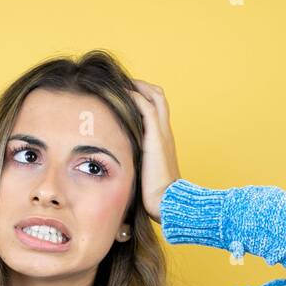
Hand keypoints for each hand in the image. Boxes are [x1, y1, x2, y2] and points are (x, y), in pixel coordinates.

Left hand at [127, 79, 180, 222]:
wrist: (168, 202)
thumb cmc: (156, 196)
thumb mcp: (143, 174)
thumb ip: (135, 164)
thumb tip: (117, 168)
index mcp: (163, 140)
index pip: (157, 110)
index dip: (143, 98)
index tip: (125, 95)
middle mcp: (165, 132)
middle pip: (159, 96)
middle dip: (141, 86)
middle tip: (122, 83)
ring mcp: (163, 133)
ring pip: (155, 96)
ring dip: (137, 86)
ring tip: (119, 82)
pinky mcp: (156, 137)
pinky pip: (147, 107)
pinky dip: (134, 97)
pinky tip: (120, 94)